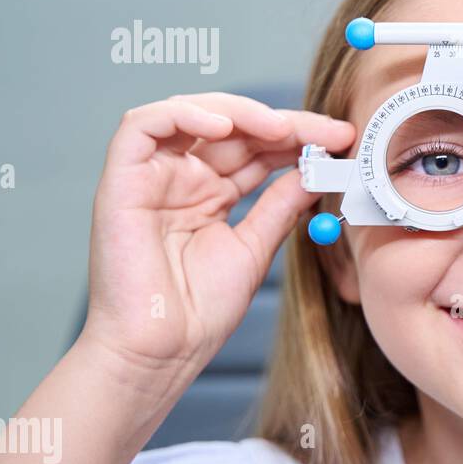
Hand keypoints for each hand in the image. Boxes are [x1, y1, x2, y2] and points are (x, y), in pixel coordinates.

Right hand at [78, 93, 354, 405]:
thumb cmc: (200, 312)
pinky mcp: (120, 181)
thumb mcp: (255, 247)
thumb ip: (280, 204)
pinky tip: (224, 127)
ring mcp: (149, 178)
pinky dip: (183, 114)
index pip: (256, 148)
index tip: (342, 139)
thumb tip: (316, 169)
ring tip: (281, 128)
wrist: (161, 352)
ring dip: (239, 112)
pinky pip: (141, 125)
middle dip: (283, 122)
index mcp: (210, 194)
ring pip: (189, 114)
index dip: (298, 137)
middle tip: (328, 131)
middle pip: (232, 127)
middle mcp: (180, 179)